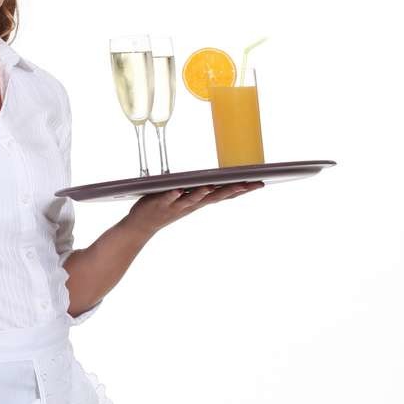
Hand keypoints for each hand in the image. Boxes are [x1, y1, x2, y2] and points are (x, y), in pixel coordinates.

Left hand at [128, 179, 264, 234]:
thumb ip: (203, 189)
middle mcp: (191, 205)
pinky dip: (172, 195)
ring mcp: (176, 206)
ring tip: (211, 186)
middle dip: (230, 190)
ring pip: (191, 199)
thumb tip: (217, 178)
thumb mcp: (188, 198)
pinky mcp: (159, 204)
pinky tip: (177, 190)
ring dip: (201, 194)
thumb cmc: (167, 206)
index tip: (261, 183)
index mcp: (200, 201)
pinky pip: (167, 199)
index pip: (225, 195)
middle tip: (247, 184)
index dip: (243, 190)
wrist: (142, 226)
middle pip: (214, 198)